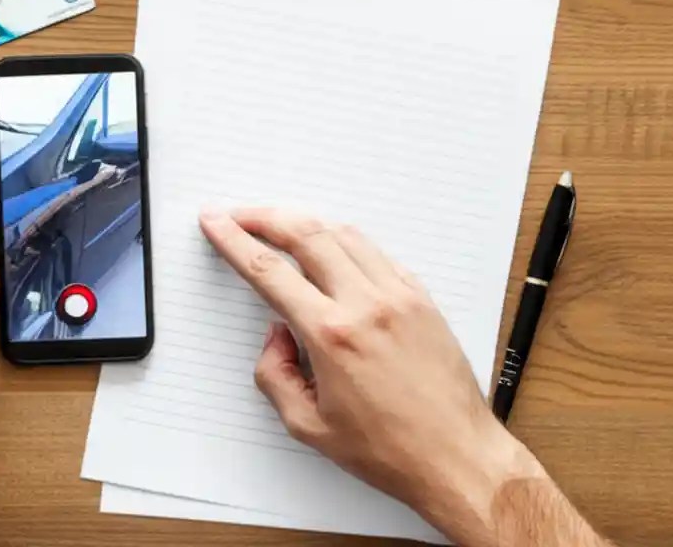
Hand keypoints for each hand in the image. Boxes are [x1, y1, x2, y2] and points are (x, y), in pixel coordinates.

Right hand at [200, 208, 545, 545]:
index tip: (216, 222)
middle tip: (242, 215)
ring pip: (345, 235)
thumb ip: (274, 375)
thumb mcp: (308, 425)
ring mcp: (400, 297)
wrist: (457, 457)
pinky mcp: (423, 300)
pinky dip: (348, 243)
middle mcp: (367, 305)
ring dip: (307, 224)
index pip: (269, 272)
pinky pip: (378, 254)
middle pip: (306, 234)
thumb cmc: (390, 450)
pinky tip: (335, 251)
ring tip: (283, 228)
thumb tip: (276, 337)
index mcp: (332, 335)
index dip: (234, 241)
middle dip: (265, 217)